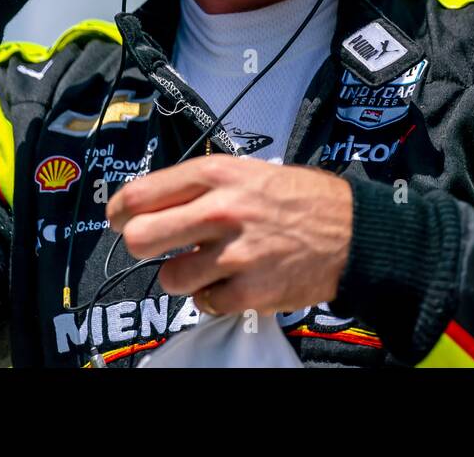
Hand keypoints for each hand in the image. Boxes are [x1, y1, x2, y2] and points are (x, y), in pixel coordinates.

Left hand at [106, 156, 353, 315]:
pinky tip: (233, 280)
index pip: (141, 194)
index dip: (120, 210)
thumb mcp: (251, 170)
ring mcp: (234, 254)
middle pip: (140, 237)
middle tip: (156, 245)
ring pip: (169, 277)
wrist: (354, 232)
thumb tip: (154, 201)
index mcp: (218, 174)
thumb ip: (204, 184)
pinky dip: (213, 296)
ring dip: (182, 275)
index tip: (119, 218)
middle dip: (142, 243)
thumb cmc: (304, 198)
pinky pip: (204, 302)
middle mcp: (221, 211)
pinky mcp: (248, 291)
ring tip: (206, 265)